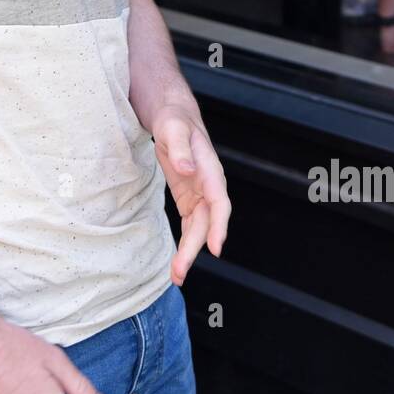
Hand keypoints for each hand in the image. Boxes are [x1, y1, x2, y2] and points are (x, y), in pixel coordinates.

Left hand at [151, 104, 230, 283]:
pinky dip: (185, 243)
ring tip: (177, 276)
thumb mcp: (173, 128)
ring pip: (198, 229)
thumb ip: (179, 148)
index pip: (220, 203)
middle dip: (194, 249)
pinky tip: (178, 262)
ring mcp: (199, 195)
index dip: (219, 226)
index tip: (215, 248)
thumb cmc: (176, 121)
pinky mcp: (188, 199)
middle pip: (206, 223)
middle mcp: (209, 187)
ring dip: (189, 252)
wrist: (174, 118)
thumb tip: (186, 167)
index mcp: (210, 171)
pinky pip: (190, 225)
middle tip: (180, 272)